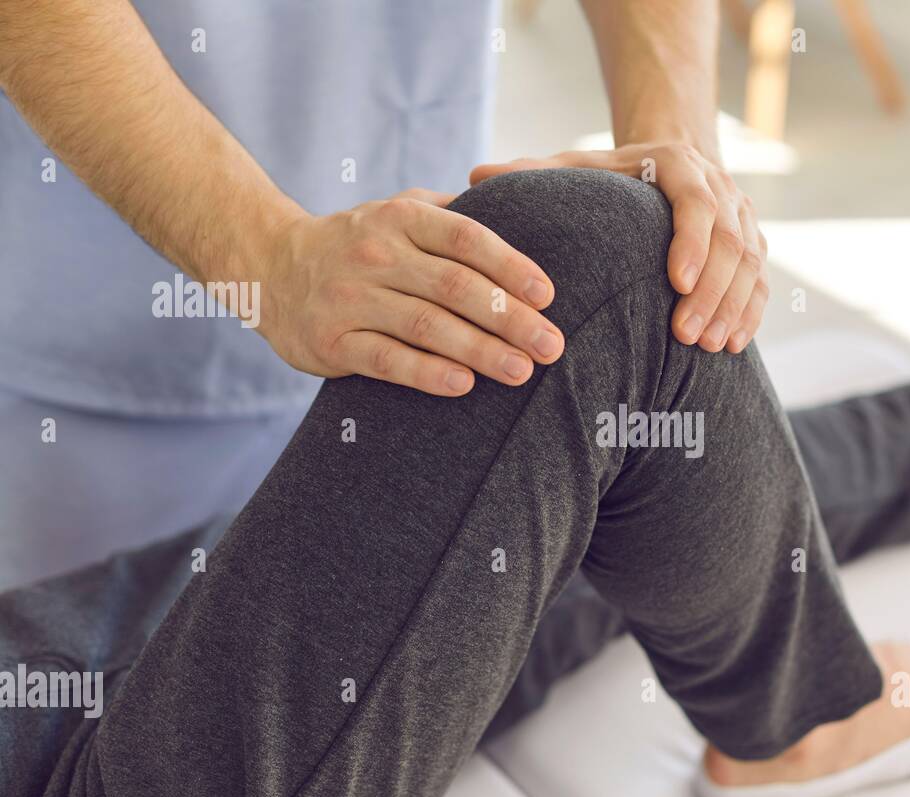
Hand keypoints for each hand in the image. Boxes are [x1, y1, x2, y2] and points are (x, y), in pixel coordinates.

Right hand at [253, 189, 563, 395]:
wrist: (269, 267)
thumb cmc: (358, 243)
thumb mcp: (397, 211)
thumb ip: (451, 214)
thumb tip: (520, 209)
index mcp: (400, 217)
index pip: (466, 239)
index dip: (511, 266)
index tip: (548, 295)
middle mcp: (376, 253)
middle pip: (455, 286)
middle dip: (510, 318)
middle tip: (551, 345)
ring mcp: (351, 298)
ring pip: (426, 326)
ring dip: (480, 350)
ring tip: (521, 371)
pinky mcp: (331, 341)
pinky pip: (387, 360)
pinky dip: (427, 373)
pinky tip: (464, 385)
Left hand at [471, 143, 767, 353]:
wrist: (667, 162)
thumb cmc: (610, 175)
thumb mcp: (573, 167)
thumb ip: (531, 172)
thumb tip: (475, 175)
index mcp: (680, 164)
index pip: (697, 203)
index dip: (691, 244)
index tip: (673, 284)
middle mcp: (722, 188)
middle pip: (730, 242)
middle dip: (711, 292)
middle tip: (686, 336)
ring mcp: (744, 218)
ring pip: (751, 265)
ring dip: (731, 309)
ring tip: (707, 348)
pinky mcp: (755, 246)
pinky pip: (761, 283)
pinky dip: (749, 315)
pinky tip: (731, 348)